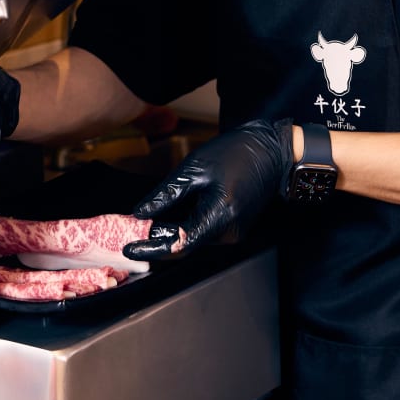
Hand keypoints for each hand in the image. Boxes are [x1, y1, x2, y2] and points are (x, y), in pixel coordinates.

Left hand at [124, 118, 293, 258]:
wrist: (270, 151)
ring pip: (192, 238)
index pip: (180, 243)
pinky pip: (202, 232)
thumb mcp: (194, 168)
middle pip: (184, 243)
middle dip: (157, 236)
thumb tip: (140, 214)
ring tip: (149, 218)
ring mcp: (233, 233)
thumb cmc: (236, 154)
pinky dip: (184, 224)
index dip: (152, 248)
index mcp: (221, 215)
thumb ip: (166, 194)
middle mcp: (229, 232)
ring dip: (170, 229)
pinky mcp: (233, 229)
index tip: (129, 248)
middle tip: (130, 227)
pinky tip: (172, 212)